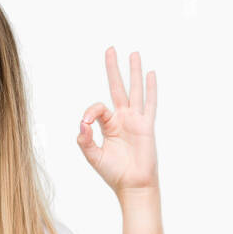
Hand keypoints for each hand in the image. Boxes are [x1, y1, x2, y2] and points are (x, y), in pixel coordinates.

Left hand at [77, 47, 158, 195]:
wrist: (132, 185)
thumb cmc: (113, 172)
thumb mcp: (92, 155)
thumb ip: (84, 140)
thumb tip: (81, 124)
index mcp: (107, 124)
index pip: (97, 107)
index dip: (90, 112)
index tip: (86, 124)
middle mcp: (121, 118)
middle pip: (116, 87)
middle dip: (112, 69)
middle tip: (110, 49)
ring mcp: (135, 120)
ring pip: (134, 90)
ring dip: (134, 72)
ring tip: (134, 53)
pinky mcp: (146, 126)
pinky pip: (150, 104)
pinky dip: (150, 89)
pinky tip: (151, 74)